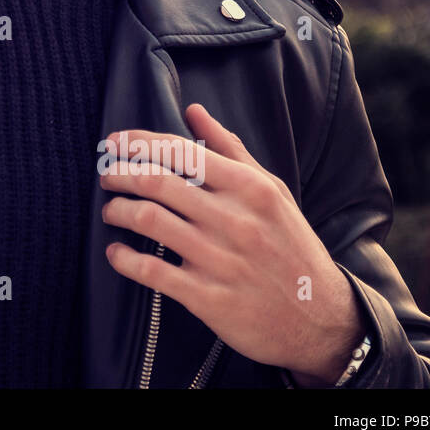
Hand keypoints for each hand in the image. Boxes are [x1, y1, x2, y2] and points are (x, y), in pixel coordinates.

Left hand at [100, 103, 364, 384]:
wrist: (323, 320)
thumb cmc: (292, 246)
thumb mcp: (272, 191)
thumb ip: (231, 150)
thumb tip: (194, 110)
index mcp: (249, 188)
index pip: (181, 151)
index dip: (139, 142)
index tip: (114, 142)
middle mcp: (234, 219)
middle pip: (157, 182)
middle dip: (119, 173)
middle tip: (105, 175)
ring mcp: (221, 259)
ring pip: (149, 220)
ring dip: (117, 211)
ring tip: (109, 210)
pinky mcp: (209, 298)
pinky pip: (153, 271)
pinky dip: (125, 259)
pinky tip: (115, 253)